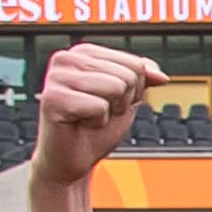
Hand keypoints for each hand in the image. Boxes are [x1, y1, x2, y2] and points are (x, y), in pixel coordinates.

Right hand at [31, 41, 161, 187]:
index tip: (111, 101)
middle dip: (122, 102)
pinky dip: (98, 122)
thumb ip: (143, 79)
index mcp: (84, 52)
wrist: (72, 159)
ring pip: (116, 87)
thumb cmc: (95, 128)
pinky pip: (99, 107)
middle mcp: (66, 58)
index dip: (134, 91)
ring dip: (111, 111)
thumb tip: (159, 74)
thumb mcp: (127, 98)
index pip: (135, 64)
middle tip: (99, 112)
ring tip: (90, 117)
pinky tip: (80, 124)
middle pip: (127, 76)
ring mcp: (56, 77)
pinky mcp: (52, 99)